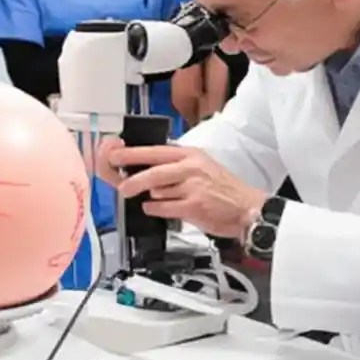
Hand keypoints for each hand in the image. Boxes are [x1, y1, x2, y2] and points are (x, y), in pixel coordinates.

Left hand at [95, 140, 266, 239]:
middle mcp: (190, 167)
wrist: (247, 208)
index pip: (154, 150)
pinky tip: (156, 208)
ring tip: (147, 198)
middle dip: (131, 178)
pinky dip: (155, 209)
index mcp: (189, 155)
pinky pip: (163, 208)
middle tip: (120, 184)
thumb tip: (142, 170)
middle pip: (152, 171)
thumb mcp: (200, 166)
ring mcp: (192, 187)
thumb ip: (173, 166)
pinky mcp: (193, 206)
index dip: (131, 153)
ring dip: (148, 197)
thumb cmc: (222, 189)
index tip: (112, 154)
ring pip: (156, 191)